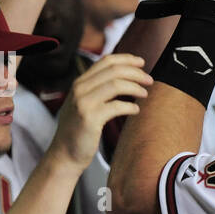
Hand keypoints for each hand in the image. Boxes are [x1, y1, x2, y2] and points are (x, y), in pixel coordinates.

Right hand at [50, 54, 151, 172]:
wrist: (65, 154)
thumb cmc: (80, 130)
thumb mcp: (84, 104)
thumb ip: (98, 90)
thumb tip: (126, 78)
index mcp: (79, 82)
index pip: (106, 61)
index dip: (126, 59)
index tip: (141, 63)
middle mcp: (79, 89)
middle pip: (113, 70)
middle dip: (135, 73)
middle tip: (150, 80)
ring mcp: (83, 103)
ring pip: (116, 84)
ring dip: (135, 87)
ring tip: (145, 94)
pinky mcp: (90, 118)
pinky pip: (116, 106)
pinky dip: (130, 106)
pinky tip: (135, 110)